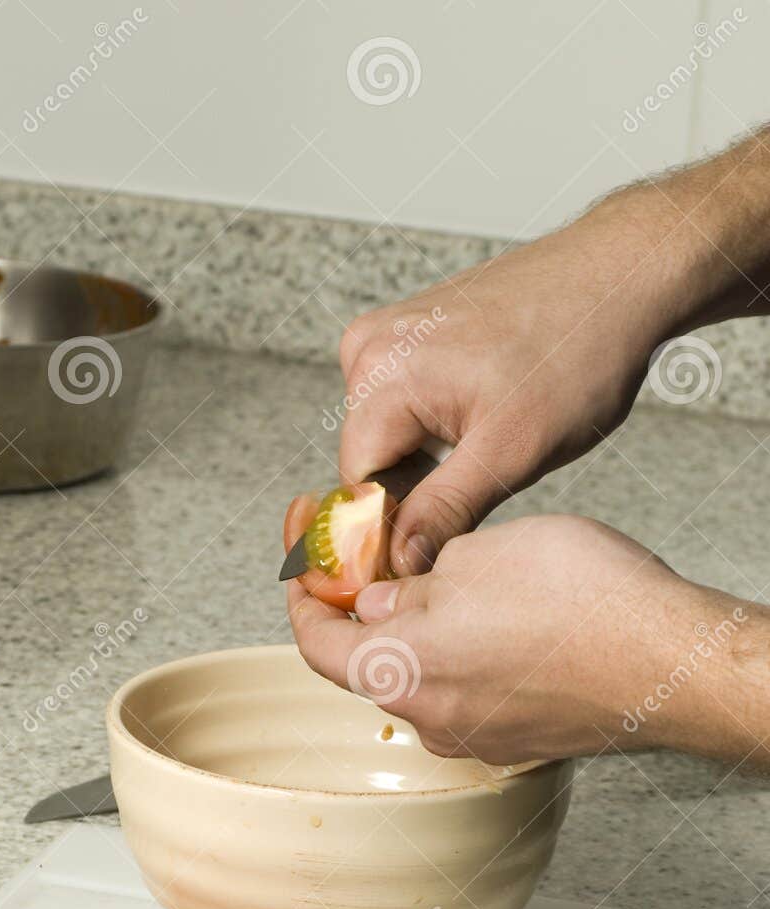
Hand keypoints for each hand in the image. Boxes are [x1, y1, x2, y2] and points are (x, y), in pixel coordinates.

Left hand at [288, 514, 762, 766]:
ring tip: (466, 576)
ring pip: (428, 675)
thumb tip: (386, 599)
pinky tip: (509, 616)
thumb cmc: (581, 605)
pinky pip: (476, 691)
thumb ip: (411, 581)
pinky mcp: (519, 740)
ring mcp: (474, 738)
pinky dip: (473, 653)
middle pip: (372, 661)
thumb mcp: (474, 556)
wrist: (670, 662)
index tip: (304, 564)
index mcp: (396, 672)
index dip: (303, 597)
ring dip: (430, 629)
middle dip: (373, 607)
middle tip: (386, 556)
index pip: (314, 643)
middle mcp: (427, 719)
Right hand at [337, 198, 690, 574]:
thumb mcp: (511, 453)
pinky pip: (406, 406)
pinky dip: (440, 430)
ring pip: (390, 438)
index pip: (356, 487)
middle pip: (370, 461)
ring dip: (433, 462)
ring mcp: (389, 335)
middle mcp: (369, 348)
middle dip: (418, 490)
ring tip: (494, 445)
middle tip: (485, 487)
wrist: (620, 278)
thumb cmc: (576, 351)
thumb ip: (442, 511)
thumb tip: (398, 562)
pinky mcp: (413, 333)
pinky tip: (488, 418)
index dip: (391, 528)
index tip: (436, 550)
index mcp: (382, 373)